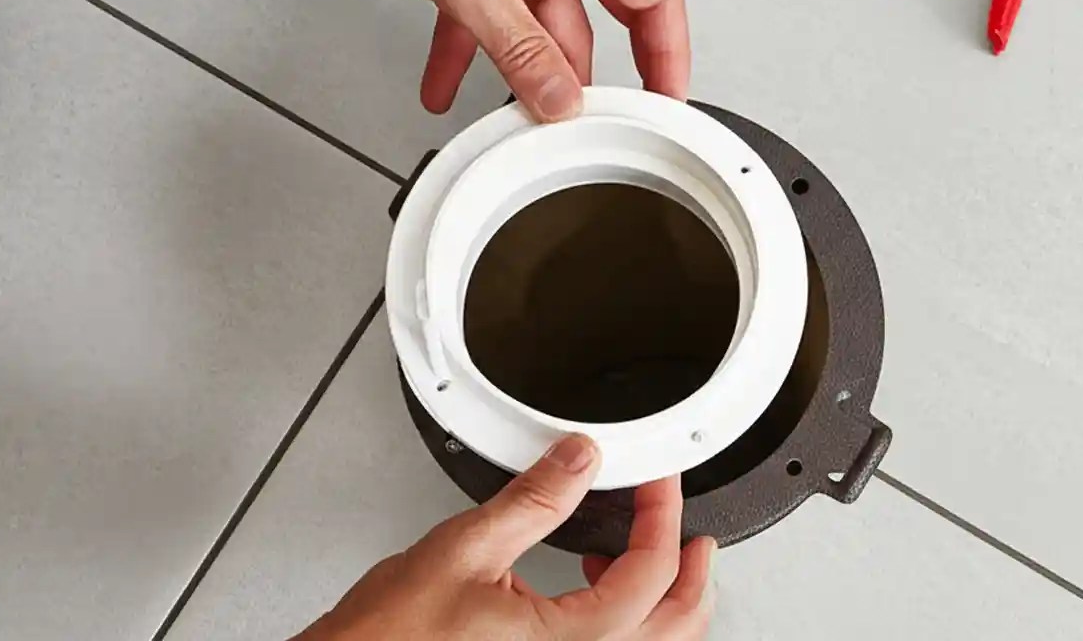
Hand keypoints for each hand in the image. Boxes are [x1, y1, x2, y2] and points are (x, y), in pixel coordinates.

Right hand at [294, 433, 715, 640]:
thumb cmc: (389, 635)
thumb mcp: (466, 546)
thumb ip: (534, 499)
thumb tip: (579, 459)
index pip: (651, 575)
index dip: (663, 516)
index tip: (660, 483)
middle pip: (675, 626)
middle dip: (692, 572)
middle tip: (690, 528)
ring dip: (664, 598)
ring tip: (645, 550)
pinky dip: (627, 618)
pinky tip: (594, 582)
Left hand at [326, 0, 689, 121]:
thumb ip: (521, 51)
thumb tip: (560, 101)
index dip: (670, 49)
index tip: (665, 97)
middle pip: (603, 18)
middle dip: (599, 73)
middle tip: (607, 117)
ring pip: (540, 30)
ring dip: (527, 76)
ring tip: (522, 119)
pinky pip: (483, 25)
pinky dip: (466, 60)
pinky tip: (443, 89)